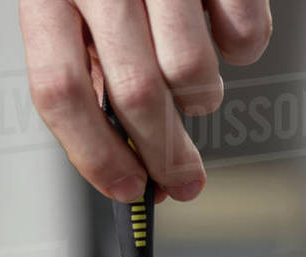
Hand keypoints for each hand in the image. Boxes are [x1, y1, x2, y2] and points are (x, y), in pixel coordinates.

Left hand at [19, 0, 272, 203]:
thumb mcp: (73, 5)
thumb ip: (87, 69)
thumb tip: (121, 158)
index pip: (60, 93)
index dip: (93, 154)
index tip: (125, 190)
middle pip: (133, 93)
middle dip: (162, 154)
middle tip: (181, 182)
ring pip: (190, 71)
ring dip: (199, 99)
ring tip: (193, 85)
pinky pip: (245, 34)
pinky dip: (241, 52)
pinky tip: (222, 32)